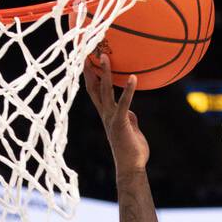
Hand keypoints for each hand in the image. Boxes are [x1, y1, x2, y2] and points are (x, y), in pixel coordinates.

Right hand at [84, 53, 149, 175]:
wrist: (131, 168)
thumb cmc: (132, 152)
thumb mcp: (131, 130)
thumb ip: (129, 119)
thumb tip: (131, 112)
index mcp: (107, 116)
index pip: (95, 92)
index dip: (91, 77)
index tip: (88, 61)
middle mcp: (106, 115)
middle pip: (95, 88)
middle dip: (91, 70)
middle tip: (88, 53)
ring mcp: (112, 118)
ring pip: (106, 91)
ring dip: (105, 73)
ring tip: (105, 57)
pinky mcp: (121, 122)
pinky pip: (125, 103)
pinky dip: (128, 90)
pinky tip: (133, 78)